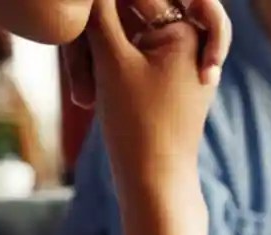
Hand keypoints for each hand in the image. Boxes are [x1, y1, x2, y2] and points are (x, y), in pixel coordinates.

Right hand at [62, 0, 230, 182]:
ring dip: (93, 62)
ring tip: (84, 99)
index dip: (96, 14)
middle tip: (83, 87)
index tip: (95, 54)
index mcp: (187, 30)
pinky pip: (122, 58)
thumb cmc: (138, 123)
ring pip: (118, 39)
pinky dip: (102, 72)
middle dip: (94, 48)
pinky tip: (89, 100)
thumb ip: (100, 11)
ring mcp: (172, 60)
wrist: (155, 182)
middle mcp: (187, 40)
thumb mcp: (113, 59)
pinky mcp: (157, 78)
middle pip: (125, 18)